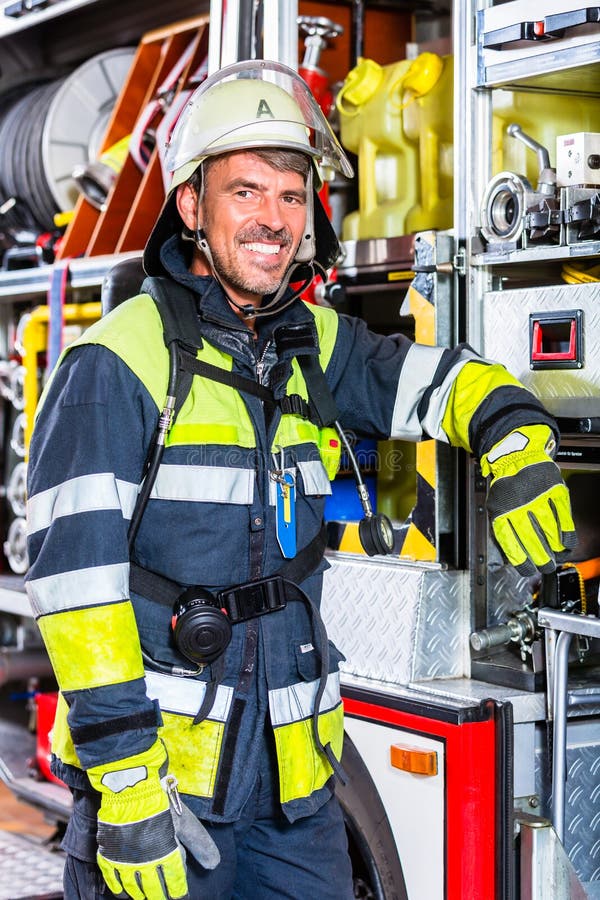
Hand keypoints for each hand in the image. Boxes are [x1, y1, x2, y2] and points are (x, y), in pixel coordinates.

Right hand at [87, 739, 187, 899]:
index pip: (175, 884)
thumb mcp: (185, 822)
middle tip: (164, 899)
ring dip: (141, 895)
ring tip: (147, 897)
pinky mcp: (109, 854)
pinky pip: (113, 881)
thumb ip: (200, 844)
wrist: (131, 786)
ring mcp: (125, 861)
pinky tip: (124, 893)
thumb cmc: (162, 804)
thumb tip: (214, 865)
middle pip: (154, 891)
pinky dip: (119, 889)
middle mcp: (145, 863)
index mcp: (167, 856)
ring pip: (134, 889)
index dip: (178, 893)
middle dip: (161, 897)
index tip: (181, 897)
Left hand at [481, 424, 576, 575]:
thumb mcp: (496, 505)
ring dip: (554, 547)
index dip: (521, 560)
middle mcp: (519, 506)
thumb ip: (502, 527)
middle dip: (541, 558)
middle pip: (532, 539)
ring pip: (549, 529)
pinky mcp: (553, 490)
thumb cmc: (506, 484)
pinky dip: (566, 530)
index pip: (511, 543)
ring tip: (557, 556)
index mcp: (501, 512)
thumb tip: (508, 554)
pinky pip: (562, 514)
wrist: (517, 454)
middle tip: (547, 567)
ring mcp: (538, 498)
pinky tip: (568, 541)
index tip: (528, 570)